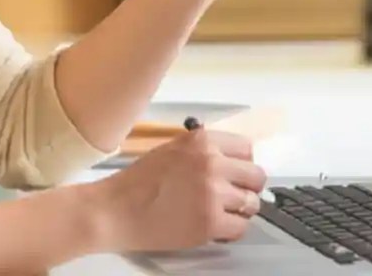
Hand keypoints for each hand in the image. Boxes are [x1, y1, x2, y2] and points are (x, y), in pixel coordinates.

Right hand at [92, 128, 267, 252]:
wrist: (115, 210)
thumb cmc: (138, 182)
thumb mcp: (172, 150)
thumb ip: (202, 151)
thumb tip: (229, 162)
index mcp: (202, 140)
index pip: (247, 149)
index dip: (241, 164)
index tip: (235, 174)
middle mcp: (212, 162)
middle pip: (256, 176)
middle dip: (247, 188)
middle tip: (232, 197)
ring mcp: (213, 193)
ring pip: (251, 203)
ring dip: (239, 211)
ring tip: (220, 214)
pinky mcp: (210, 222)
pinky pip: (241, 228)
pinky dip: (231, 231)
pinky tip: (215, 229)